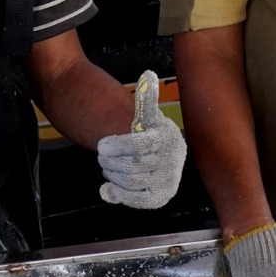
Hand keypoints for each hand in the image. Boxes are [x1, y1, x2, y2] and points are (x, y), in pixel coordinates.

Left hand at [96, 71, 186, 208]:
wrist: (153, 154)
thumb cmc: (144, 132)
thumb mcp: (145, 114)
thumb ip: (146, 99)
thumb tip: (148, 75)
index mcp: (169, 138)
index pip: (141, 146)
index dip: (119, 146)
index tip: (101, 144)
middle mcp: (174, 161)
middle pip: (134, 166)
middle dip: (112, 162)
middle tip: (102, 156)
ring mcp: (168, 180)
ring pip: (132, 183)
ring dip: (113, 175)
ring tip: (108, 167)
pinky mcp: (160, 197)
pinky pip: (137, 201)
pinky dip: (119, 195)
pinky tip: (108, 188)